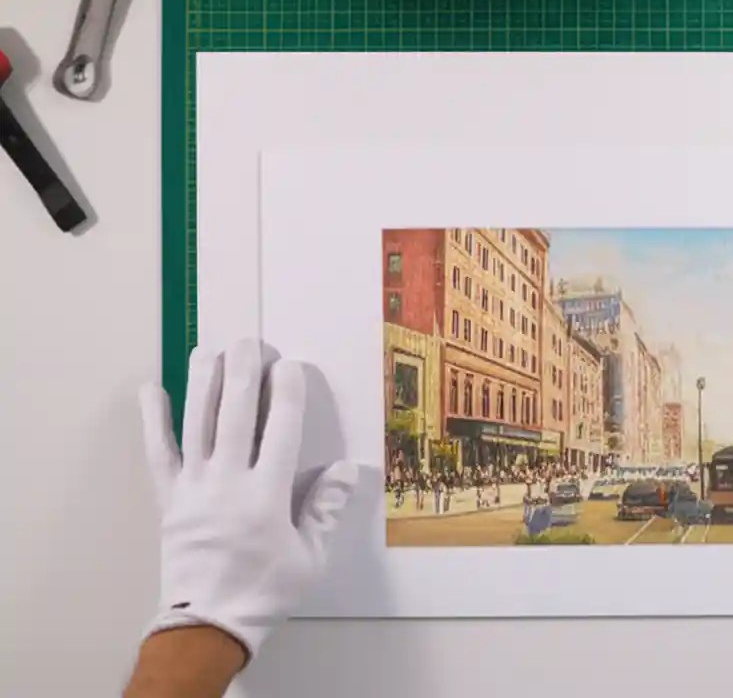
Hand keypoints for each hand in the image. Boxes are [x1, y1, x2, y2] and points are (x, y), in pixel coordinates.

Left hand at [138, 339, 357, 662]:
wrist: (208, 624)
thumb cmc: (266, 592)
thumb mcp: (309, 556)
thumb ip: (325, 509)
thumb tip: (348, 469)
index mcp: (267, 496)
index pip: (281, 432)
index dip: (287, 395)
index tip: (290, 366)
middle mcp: (228, 483)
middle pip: (237, 416)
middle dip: (245, 374)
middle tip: (251, 341)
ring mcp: (194, 487)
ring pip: (197, 425)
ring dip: (203, 384)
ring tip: (210, 350)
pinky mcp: (169, 499)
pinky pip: (158, 453)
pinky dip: (153, 421)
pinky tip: (150, 391)